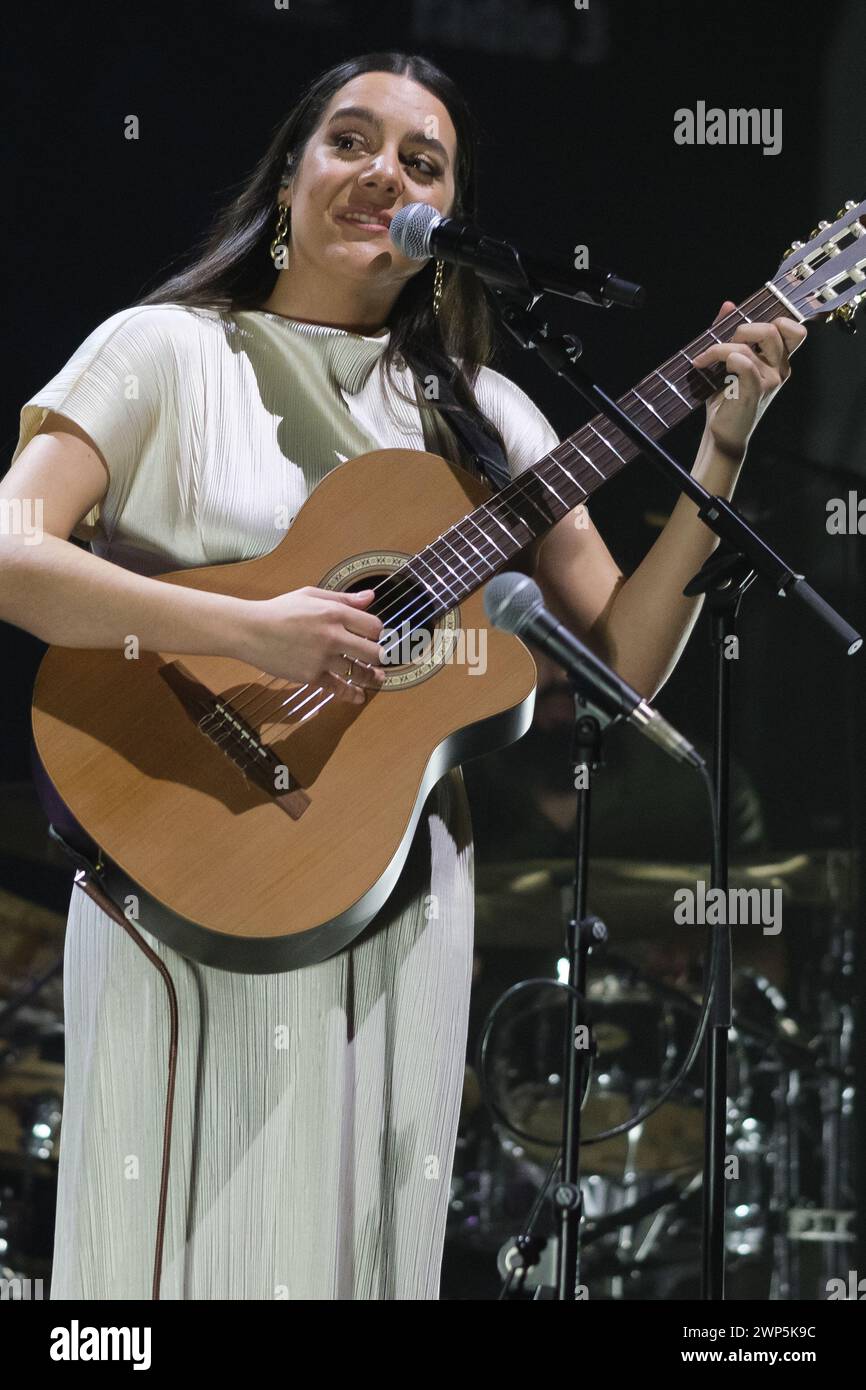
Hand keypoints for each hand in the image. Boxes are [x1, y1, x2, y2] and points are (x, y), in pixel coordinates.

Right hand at [240, 586, 384, 704]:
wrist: (250, 630)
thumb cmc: (279, 610)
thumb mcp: (311, 595)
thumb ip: (343, 598)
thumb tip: (370, 597)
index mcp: (334, 613)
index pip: (374, 626)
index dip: (379, 633)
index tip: (377, 637)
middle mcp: (333, 636)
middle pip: (374, 652)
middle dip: (382, 657)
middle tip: (384, 660)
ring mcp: (323, 658)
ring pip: (359, 672)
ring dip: (371, 677)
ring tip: (377, 678)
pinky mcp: (311, 676)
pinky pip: (338, 688)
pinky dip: (351, 694)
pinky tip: (359, 696)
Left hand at [692, 300, 806, 464]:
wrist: (723, 434)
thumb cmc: (726, 399)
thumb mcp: (728, 363)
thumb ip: (730, 333)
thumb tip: (728, 305)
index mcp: (778, 361)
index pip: (795, 330)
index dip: (778, 319)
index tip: (748, 327)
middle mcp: (780, 369)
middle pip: (775, 328)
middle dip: (744, 328)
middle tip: (723, 344)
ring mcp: (771, 381)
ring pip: (749, 345)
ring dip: (719, 347)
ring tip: (704, 359)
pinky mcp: (755, 392)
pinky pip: (744, 363)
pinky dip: (723, 358)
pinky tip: (705, 366)